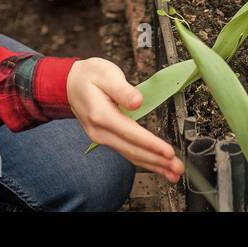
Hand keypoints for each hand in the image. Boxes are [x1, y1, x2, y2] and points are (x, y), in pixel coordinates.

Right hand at [67, 58, 182, 183]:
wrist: (70, 84)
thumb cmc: (89, 76)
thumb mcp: (106, 73)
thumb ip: (122, 89)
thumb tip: (137, 102)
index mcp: (101, 114)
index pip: (131, 133)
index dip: (151, 144)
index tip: (168, 152)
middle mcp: (100, 131)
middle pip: (133, 150)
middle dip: (157, 161)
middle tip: (177, 168)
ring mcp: (102, 137)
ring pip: (131, 155)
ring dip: (154, 165)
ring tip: (173, 173)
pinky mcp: (107, 139)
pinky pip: (127, 152)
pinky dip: (144, 160)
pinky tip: (158, 166)